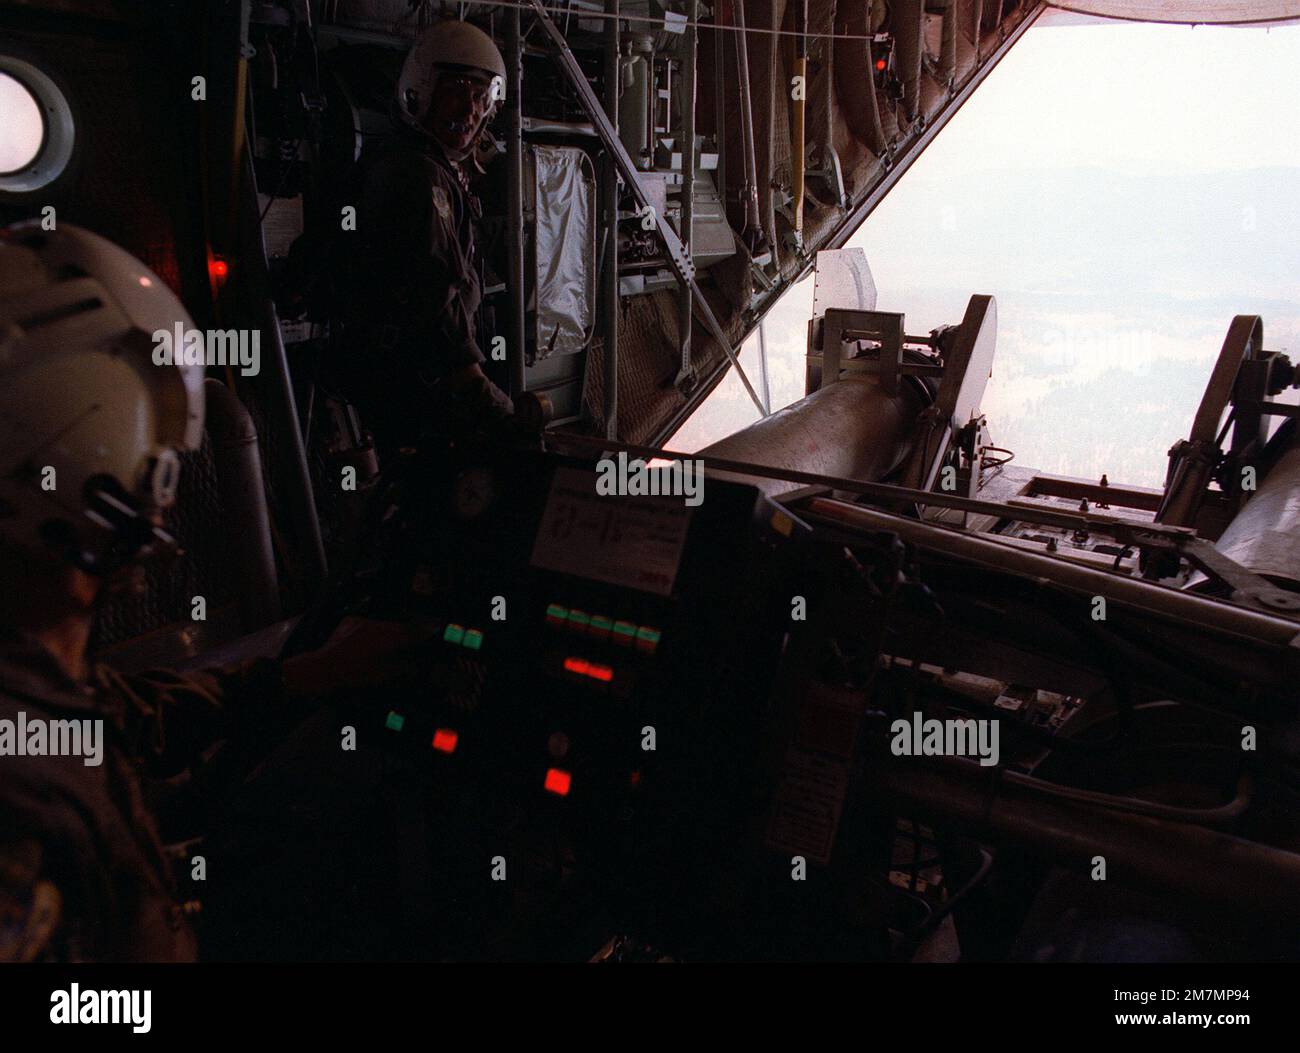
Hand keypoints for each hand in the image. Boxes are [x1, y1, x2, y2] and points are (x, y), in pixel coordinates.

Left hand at [281, 617, 437, 698]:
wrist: (322, 668)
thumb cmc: (352, 674)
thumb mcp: (382, 675)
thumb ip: (402, 668)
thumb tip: (415, 667)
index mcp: (387, 636)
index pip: (412, 631)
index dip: (422, 634)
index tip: (429, 637)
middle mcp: (376, 624)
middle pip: (398, 626)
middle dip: (405, 635)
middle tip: (410, 645)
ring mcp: (362, 621)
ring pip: (383, 625)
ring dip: (387, 634)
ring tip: (386, 647)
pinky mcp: (350, 621)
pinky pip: (367, 624)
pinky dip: (371, 632)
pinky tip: (368, 644)